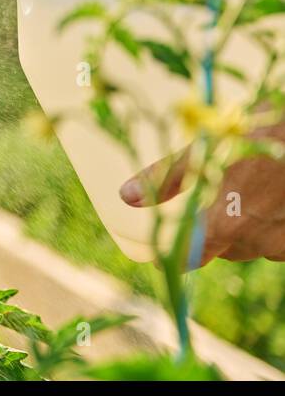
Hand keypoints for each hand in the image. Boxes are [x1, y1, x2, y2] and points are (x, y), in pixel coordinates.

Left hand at [120, 152, 284, 263]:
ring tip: (245, 187)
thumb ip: (167, 177)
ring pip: (249, 243)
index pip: (187, 258)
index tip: (162, 245)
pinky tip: (270, 194)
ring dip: (241, 223)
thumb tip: (127, 195)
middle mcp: (255, 243)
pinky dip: (267, 221)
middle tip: (211, 198)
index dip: (172, 253)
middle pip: (218, 248)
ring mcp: (282, 244)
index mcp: (225, 225)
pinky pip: (275, 238)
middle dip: (209, 228)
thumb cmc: (263, 137)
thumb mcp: (208, 149)